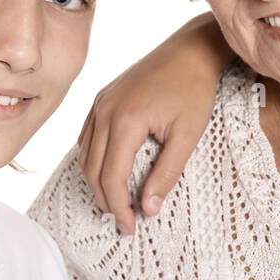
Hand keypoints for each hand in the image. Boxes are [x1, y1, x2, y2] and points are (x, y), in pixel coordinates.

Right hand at [77, 12, 231, 234]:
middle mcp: (105, 110)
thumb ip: (167, 173)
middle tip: (124, 223)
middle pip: (93, 169)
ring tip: (117, 203)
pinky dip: (94, 160)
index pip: (111, 176)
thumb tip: (148, 208)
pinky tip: (110, 173)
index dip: (118, 207)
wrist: (190, 50)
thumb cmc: (194, 89)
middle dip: (106, 200)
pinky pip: (87, 136)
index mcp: (125, 120)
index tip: (131, 228)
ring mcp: (100, 102)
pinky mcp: (102, 97)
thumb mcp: (188, 135)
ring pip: (85, 154)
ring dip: (97, 182)